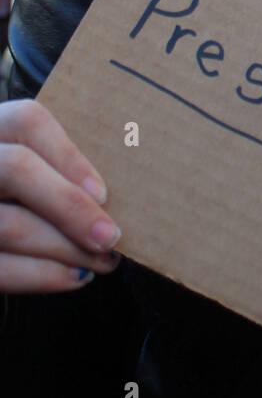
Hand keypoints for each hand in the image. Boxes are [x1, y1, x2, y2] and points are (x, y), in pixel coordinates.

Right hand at [0, 99, 121, 292]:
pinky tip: (76, 276)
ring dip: (68, 249)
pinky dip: (45, 276)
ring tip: (104, 260)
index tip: (103, 192)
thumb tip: (115, 196)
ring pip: (11, 225)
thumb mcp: (38, 165)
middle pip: (17, 169)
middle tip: (111, 235)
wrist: (0, 216)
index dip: (68, 156)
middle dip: (71, 207)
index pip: (27, 121)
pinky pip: (1, 269)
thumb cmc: (26, 190)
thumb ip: (60, 167)